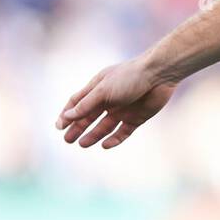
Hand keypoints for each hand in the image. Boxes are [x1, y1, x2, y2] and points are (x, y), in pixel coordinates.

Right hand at [55, 59, 175, 148]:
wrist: (159, 75)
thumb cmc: (130, 77)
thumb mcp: (103, 90)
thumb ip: (86, 105)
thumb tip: (67, 115)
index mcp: (98, 88)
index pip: (78, 102)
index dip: (68, 114)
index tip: (59, 126)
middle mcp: (109, 99)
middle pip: (89, 116)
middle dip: (78, 127)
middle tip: (67, 140)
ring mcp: (123, 109)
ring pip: (104, 126)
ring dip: (93, 135)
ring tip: (82, 144)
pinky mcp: (136, 117)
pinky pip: (123, 132)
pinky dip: (114, 139)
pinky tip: (104, 145)